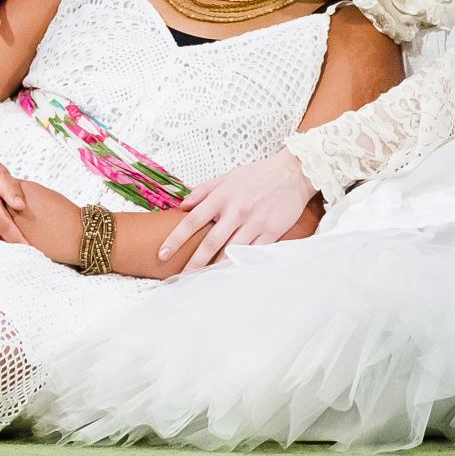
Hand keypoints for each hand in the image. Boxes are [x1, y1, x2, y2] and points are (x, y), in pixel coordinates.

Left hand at [157, 148, 315, 273]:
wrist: (292, 173)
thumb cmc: (258, 175)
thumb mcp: (227, 177)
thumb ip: (203, 191)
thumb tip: (183, 204)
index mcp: (222, 197)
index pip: (192, 220)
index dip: (176, 239)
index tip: (162, 254)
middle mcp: (236, 211)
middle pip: (210, 242)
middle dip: (193, 263)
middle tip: (180, 277)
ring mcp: (254, 223)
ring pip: (230, 251)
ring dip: (215, 268)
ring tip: (202, 282)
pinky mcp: (271, 232)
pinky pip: (252, 253)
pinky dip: (240, 265)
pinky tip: (230, 276)